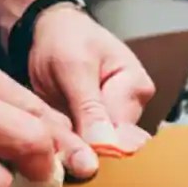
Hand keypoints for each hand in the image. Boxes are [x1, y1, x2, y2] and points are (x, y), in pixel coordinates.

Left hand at [26, 7, 154, 153]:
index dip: (96, 148)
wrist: (50, 30)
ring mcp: (117, 118)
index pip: (123, 133)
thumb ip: (89, 107)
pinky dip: (70, 145)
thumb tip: (105, 145)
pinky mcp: (98, 126)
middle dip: (84, 149)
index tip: (70, 155)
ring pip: (99, 148)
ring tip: (53, 140)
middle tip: (55, 146)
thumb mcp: (74, 68)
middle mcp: (134, 107)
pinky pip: (87, 145)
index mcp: (137, 87)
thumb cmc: (65, 39)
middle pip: (114, 145)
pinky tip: (56, 140)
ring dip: (75, 149)